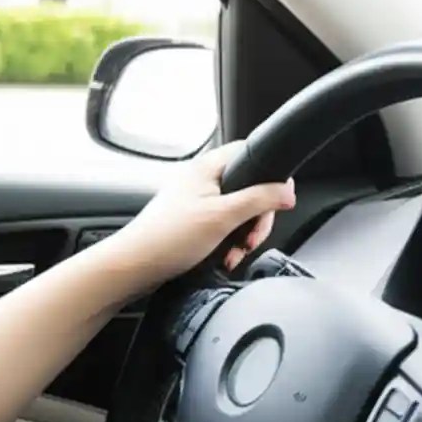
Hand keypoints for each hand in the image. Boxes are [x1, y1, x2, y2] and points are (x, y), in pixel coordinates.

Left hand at [108, 141, 296, 284]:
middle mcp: (202, 180)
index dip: (270, 177)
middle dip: (256, 219)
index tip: (277, 202)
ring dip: (242, 236)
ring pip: (237, 212)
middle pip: (249, 189)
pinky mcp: (192, 222)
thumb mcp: (224, 217)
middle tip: (251, 238)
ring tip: (234, 254)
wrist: (134, 266)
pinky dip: (228, 243)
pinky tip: (224, 258)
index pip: (251, 154)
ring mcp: (197, 201)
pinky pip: (222, 227)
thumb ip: (260, 200)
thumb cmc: (169, 238)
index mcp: (208, 167)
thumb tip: (288, 191)